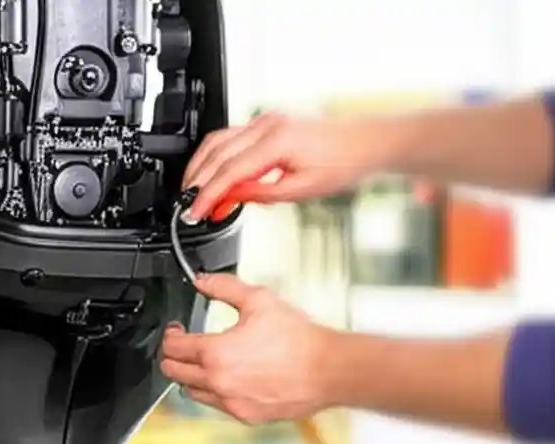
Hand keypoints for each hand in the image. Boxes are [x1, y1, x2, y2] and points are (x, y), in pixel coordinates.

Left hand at [160, 274, 337, 424]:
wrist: (327, 369)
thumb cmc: (298, 339)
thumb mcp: (258, 300)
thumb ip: (224, 288)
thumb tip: (202, 281)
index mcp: (216, 353)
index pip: (173, 347)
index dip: (170, 335)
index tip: (176, 330)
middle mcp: (218, 382)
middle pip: (173, 372)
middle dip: (172, 356)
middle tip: (181, 345)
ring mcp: (230, 402)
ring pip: (191, 392)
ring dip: (190, 376)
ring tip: (203, 362)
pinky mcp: (244, 416)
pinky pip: (215, 406)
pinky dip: (213, 392)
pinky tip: (225, 379)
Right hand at [181, 112, 389, 222]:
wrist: (365, 143)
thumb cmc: (344, 163)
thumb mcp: (302, 190)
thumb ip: (261, 193)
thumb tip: (231, 198)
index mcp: (276, 140)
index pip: (229, 170)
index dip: (208, 194)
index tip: (195, 211)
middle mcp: (267, 124)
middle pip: (216, 152)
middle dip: (197, 181)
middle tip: (188, 206)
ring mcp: (265, 120)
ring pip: (218, 141)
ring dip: (202, 166)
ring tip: (195, 192)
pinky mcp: (267, 123)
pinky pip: (231, 137)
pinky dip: (217, 157)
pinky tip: (215, 175)